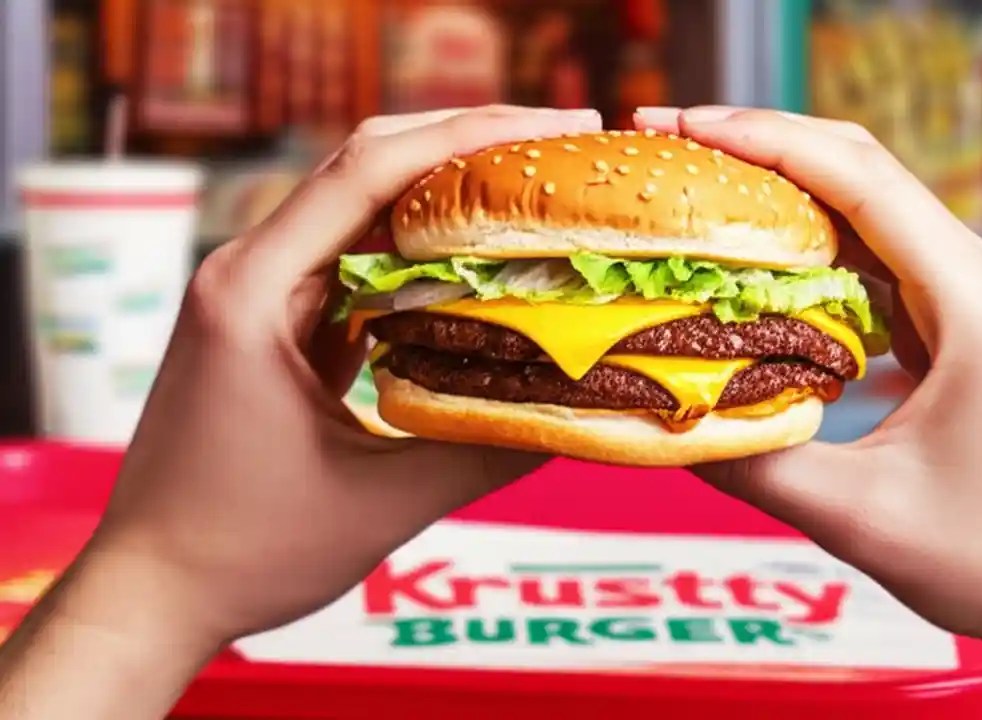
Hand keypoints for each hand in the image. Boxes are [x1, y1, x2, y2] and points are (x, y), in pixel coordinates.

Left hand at [0, 106, 599, 719]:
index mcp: (252, 292)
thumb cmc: (240, 551)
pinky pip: (350, 265)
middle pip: (364, 167)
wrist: (149, 590)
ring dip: (443, 196)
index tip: (551, 128)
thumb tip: (578, 415)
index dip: (466, 137)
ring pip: (359, 211)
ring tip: (530, 191)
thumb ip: (482, 453)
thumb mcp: (378, 505)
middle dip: (465, 145)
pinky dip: (416, 254)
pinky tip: (474, 263)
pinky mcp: (269, 325)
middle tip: (560, 144)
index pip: (366, 172)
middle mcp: (245, 272)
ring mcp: (253, 295)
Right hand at [636, 106, 981, 718]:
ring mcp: (981, 303)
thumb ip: (753, 462)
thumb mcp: (857, 516)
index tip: (684, 127)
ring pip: (873, 216)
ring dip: (789, 198)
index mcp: (977, 305)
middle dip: (766, 150)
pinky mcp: (967, 330)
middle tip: (672, 148)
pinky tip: (759, 264)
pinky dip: (817, 253)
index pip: (860, 182)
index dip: (765, 141)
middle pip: (865, 176)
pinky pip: (884, 266)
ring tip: (701, 193)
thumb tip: (661, 418)